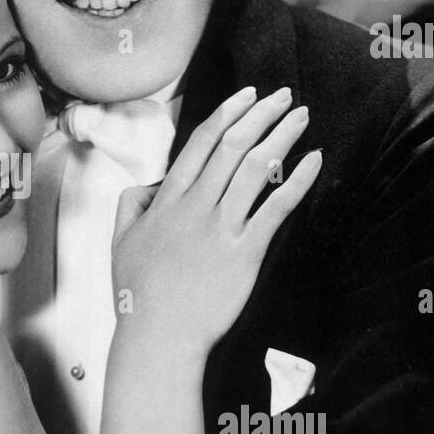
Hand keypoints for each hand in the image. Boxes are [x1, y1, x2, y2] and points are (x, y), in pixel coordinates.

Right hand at [112, 85, 320, 356]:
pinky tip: (313, 162)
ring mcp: (221, 228)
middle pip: (233, 147)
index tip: (246, 96)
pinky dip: (298, 181)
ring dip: (282, 136)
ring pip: (256, 168)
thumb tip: (146, 186)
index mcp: (166, 201)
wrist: (158, 337)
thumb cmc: (138, 296)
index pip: (200, 144)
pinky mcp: (245, 253)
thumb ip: (130, 206)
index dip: (227, 114)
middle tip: (283, 97)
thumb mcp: (119, 243)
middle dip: (261, 115)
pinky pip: (276, 208)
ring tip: (301, 117)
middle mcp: (195, 207)